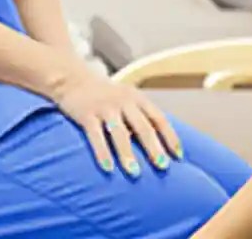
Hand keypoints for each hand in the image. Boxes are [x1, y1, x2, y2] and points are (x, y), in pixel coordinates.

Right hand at [53, 67, 184, 176]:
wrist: (72, 78)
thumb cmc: (105, 95)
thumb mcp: (127, 99)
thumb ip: (141, 116)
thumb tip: (160, 144)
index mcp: (137, 98)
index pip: (159, 119)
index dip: (170, 137)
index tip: (178, 156)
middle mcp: (124, 101)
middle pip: (142, 127)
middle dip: (154, 148)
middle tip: (163, 166)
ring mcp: (105, 108)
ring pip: (120, 133)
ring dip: (128, 154)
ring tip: (135, 173)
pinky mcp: (87, 115)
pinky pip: (96, 136)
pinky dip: (102, 153)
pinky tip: (108, 168)